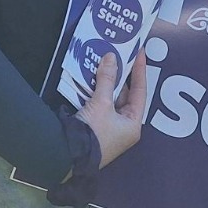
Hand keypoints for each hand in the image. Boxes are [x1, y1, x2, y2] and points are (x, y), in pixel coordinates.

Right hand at [75, 50, 148, 167]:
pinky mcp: (94, 127)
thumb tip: (111, 57)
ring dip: (107, 82)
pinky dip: (97, 90)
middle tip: (119, 55)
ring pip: (110, 98)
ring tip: (105, 61)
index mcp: (133, 124)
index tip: (140, 53)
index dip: (140, 71)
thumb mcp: (102, 103)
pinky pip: (99, 104)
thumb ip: (107, 79)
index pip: (140, 92)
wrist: (67, 155)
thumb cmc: (93, 132)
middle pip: (125, 95)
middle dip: (121, 75)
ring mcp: (108, 128)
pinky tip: (91, 76)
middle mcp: (123, 127)